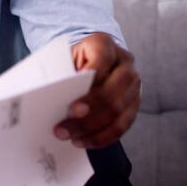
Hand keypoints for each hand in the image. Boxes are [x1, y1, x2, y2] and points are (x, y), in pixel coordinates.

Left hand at [54, 33, 139, 148]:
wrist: (92, 60)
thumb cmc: (72, 62)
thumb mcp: (65, 59)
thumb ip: (61, 74)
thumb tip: (51, 98)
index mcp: (104, 44)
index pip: (100, 61)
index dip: (88, 85)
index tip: (72, 106)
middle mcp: (125, 62)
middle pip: (111, 92)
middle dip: (87, 116)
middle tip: (62, 129)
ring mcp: (134, 84)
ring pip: (118, 111)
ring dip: (92, 130)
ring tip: (70, 138)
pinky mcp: (135, 103)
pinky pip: (123, 125)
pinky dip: (102, 137)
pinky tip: (84, 141)